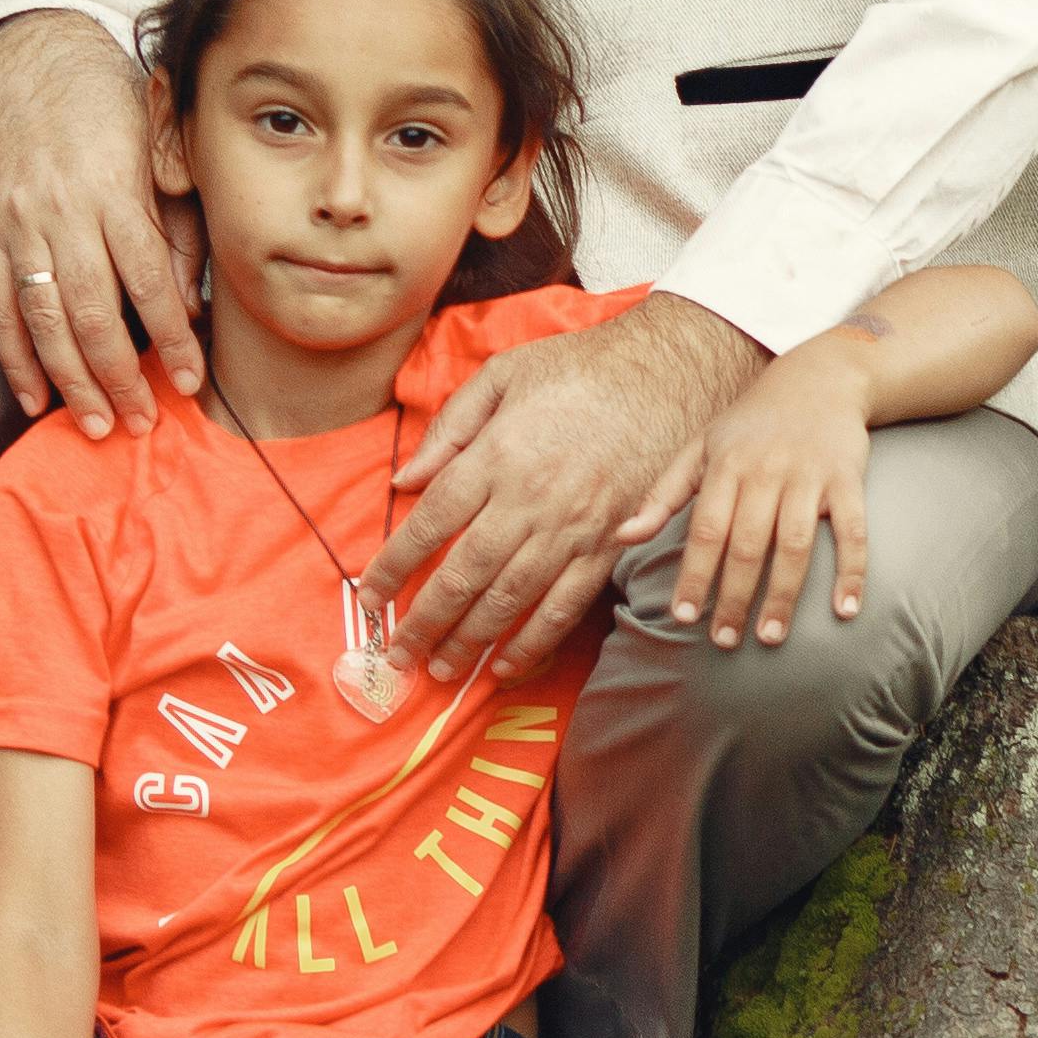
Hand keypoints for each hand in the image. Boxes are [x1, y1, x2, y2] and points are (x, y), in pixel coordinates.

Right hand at [0, 15, 203, 436]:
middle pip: (90, 310)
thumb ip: (176, 225)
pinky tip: (34, 398)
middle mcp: (60, 208)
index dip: (171, 336)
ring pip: (41, 317)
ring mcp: (15, 222)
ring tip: (98, 426)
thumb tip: (191, 306)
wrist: (36, 57)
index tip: (191, 381)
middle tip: (143, 425)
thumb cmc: (114, 106)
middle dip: (118, 376)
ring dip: (69, 381)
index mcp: (113, 186)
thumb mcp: (160, 149)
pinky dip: (15, 356)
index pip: (147, 278)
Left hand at [367, 293, 770, 677]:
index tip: (370, 595)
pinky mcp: (608, 545)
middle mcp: (529, 500)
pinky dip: (535, 642)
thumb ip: (450, 427)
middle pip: (464, 574)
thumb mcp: (503, 373)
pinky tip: (507, 665)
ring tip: (440, 669)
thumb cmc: (580, 368)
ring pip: (511, 599)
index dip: (395, 566)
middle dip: (425, 622)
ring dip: (471, 641)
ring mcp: (572, 528)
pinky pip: (566, 605)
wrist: (668, 373)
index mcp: (497, 455)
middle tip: (396, 654)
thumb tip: (405, 479)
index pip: (430, 523)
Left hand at [617, 341, 879, 645]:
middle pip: (748, 544)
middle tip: (724, 641)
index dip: (694, 575)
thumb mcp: (701, 447)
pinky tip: (845, 610)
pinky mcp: (848, 480)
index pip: (706, 530)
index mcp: (726, 466)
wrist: (821, 377)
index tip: (685, 618)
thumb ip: (663, 495)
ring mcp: (809, 476)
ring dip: (782, 594)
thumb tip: (622, 537)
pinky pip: (853, 531)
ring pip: (795, 544)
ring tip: (770, 637)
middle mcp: (766, 472)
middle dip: (734, 597)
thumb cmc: (752, 421)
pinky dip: (852, 572)